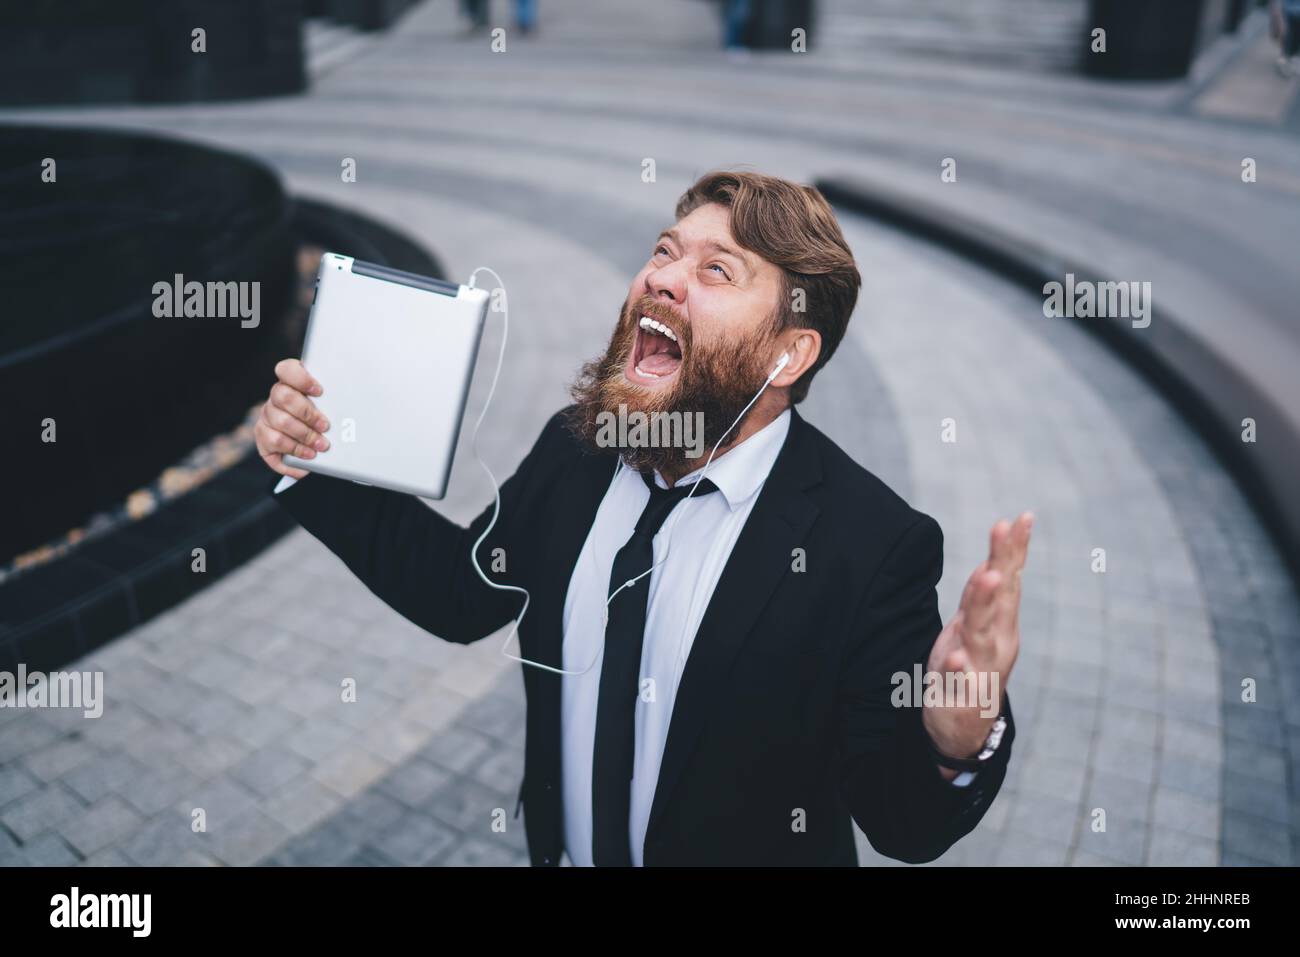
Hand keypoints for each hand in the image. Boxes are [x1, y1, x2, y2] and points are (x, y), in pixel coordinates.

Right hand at [254, 358, 329, 478]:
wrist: (309, 444)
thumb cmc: (323, 418)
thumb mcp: (329, 406)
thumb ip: (333, 400)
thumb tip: (353, 402)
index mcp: (291, 383)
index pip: (286, 369)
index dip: (301, 378)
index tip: (320, 391)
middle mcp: (275, 398)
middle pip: (283, 396)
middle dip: (308, 413)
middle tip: (325, 426)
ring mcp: (267, 417)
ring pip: (280, 422)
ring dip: (304, 436)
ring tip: (322, 445)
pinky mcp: (263, 437)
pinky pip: (274, 444)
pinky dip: (294, 452)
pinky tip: (309, 456)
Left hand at [922, 512, 1032, 764]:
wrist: (964, 730)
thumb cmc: (968, 669)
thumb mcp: (972, 628)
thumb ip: (980, 598)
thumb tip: (992, 562)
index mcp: (1000, 624)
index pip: (1009, 578)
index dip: (1014, 548)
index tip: (1022, 516)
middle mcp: (996, 642)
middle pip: (999, 597)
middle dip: (1002, 562)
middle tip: (1004, 529)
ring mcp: (980, 667)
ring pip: (981, 631)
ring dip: (984, 603)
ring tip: (989, 576)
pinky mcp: (960, 693)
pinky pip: (959, 678)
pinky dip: (959, 667)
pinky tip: (958, 656)